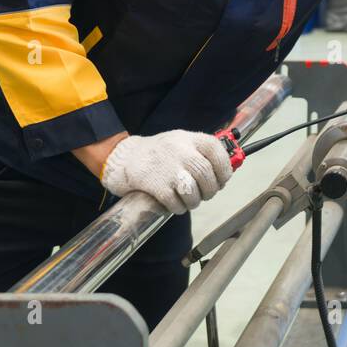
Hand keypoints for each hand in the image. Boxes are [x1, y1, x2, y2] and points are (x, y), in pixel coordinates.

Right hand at [100, 130, 233, 213]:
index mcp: (189, 138)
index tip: (223, 180)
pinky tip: (175, 205)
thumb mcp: (180, 142)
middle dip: (210, 190)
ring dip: (194, 201)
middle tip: (206, 195)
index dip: (224, 169)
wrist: (122, 157)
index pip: (216, 151)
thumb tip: (224, 173)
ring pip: (193, 191)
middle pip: (206, 174)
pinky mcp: (155, 184)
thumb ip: (200, 153)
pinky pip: (175, 202)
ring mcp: (167, 167)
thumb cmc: (157, 153)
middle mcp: (180, 150)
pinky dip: (178, 208)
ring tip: (190, 201)